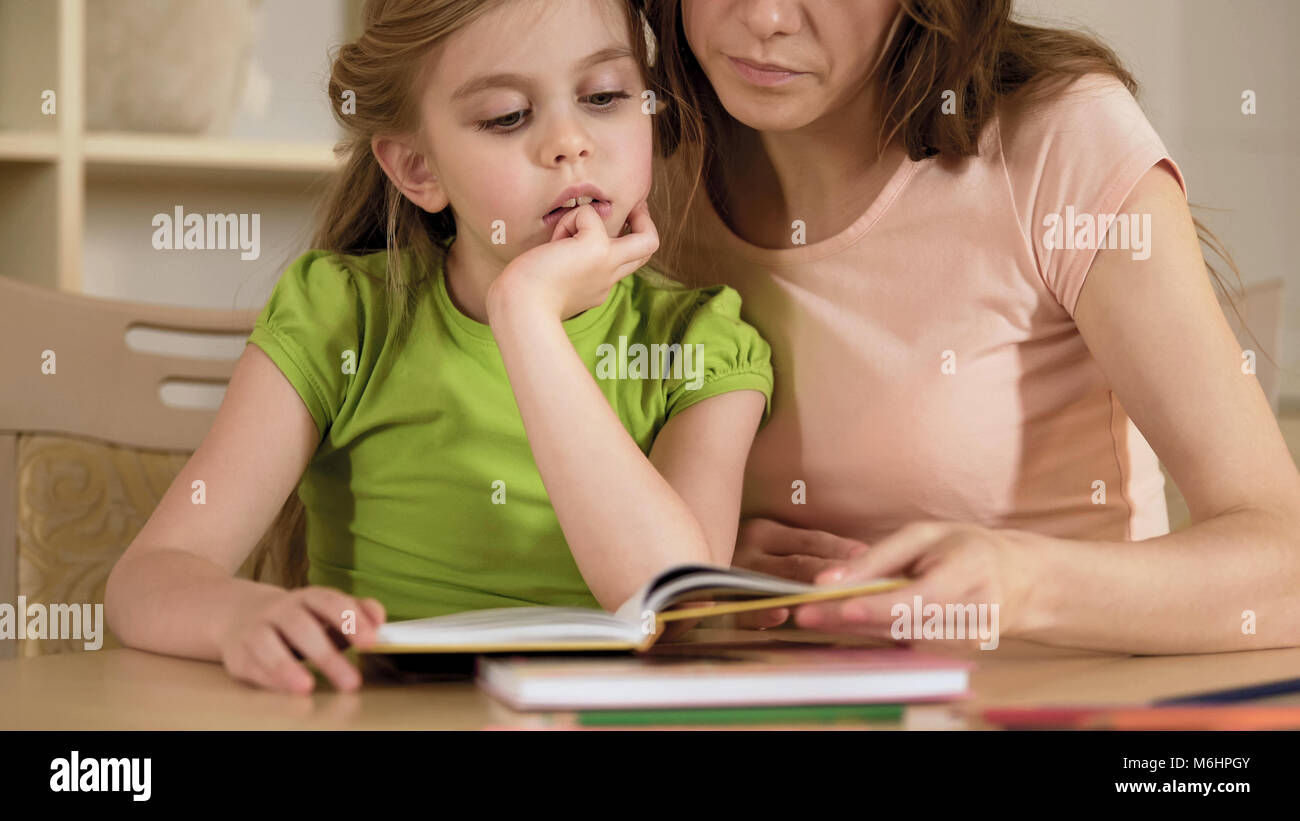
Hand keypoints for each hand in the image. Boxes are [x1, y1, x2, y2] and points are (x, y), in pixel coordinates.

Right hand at [218, 586, 385, 693]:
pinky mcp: (238, 653)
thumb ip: (358, 612)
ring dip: (286, 667)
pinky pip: (251, 665)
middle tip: (352, 682)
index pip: (330, 602)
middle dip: (327, 655)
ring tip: (307, 687)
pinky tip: (285, 690)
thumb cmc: (299, 618)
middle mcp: (280, 610)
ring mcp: (256, 629)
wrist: (241, 613)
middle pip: (301, 627)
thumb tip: (380, 619)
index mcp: (308, 598)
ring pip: (268, 644)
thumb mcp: (328, 611)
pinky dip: (268, 678)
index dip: (351, 620)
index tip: (371, 642)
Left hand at [487, 200, 658, 321]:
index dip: (622, 240)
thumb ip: (562, 264)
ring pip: (648, 238)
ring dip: (612, 218)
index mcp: (598, 287)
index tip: (600, 229)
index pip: (625, 262)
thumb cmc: (523, 300)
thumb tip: (559, 241)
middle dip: (643, 221)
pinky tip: (553, 241)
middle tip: (621, 209)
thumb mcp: (551, 282)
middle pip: (649, 248)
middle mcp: (609, 277)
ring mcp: (608, 262)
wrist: (519, 309)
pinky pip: (588, 214)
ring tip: (569, 229)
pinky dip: (570, 218)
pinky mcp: (596, 247)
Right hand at [731, 517, 870, 628]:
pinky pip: (743, 609)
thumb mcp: (769, 546)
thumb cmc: (744, 560)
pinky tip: (780, 615)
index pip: (811, 541)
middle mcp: (748, 548)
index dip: (842, 550)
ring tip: (831, 600)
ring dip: (804, 593)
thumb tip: (860, 558)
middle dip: (832, 575)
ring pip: (775, 584)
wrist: (692, 560)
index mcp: (764, 532)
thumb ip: (804, 551)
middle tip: (865, 585)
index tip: (871, 558)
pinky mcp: (719, 600)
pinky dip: (761, 613)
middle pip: (799, 564)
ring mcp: (732, 574)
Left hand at [792, 521, 1032, 647]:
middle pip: (902, 624)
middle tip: (805, 613)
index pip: (918, 597)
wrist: (1018, 580)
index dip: (876, 606)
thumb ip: (879, 557)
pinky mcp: (959, 654)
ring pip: (900, 639)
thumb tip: (831, 579)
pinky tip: (853, 622)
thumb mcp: (925, 535)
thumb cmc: (965, 548)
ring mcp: (970, 640)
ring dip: (857, 629)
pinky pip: (908, 646)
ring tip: (820, 615)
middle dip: (850, 619)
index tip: (838, 604)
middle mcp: (974, 612)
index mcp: (968, 572)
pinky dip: (877, 634)